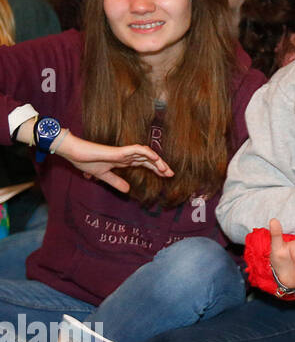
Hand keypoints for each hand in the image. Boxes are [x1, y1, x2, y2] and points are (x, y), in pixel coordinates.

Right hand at [53, 132, 172, 193]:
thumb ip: (116, 182)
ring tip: (166, 169)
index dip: (156, 169)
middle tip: (172, 174)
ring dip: (157, 161)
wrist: (75, 153)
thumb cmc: (87, 161)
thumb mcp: (104, 176)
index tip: (167, 176)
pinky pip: (137, 150)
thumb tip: (128, 191)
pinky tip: (155, 158)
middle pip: (149, 159)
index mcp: (124, 160)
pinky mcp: (119, 151)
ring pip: (146, 154)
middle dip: (161, 166)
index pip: (145, 163)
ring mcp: (124, 152)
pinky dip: (147, 153)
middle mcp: (127, 155)